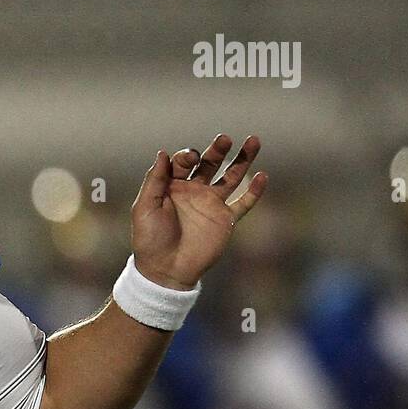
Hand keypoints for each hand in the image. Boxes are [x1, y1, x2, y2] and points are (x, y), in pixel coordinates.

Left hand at [130, 134, 266, 288]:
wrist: (165, 270)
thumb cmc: (149, 239)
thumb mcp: (145, 206)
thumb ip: (155, 180)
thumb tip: (163, 152)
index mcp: (172, 186)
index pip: (184, 162)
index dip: (187, 156)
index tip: (189, 159)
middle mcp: (194, 191)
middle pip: (210, 163)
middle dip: (217, 150)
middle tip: (224, 138)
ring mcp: (211, 205)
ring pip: (231, 177)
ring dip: (242, 159)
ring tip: (253, 140)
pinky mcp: (226, 220)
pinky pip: (244, 203)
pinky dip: (255, 191)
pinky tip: (263, 176)